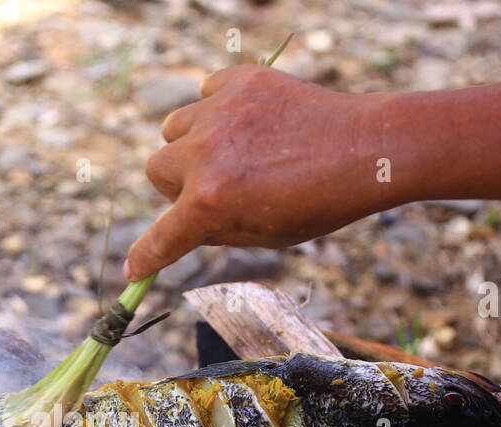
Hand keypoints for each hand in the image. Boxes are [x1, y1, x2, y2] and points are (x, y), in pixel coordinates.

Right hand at [124, 67, 500, 280]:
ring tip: (235, 152)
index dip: (145, 258)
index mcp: (211, 203)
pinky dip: (218, 109)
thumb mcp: (264, 236)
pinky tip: (250, 123)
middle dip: (178, 184)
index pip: (161, 238)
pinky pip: (205, 94)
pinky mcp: (239, 82)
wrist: (367, 149)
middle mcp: (206, 157)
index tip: (133, 271)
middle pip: (157, 171)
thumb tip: (182, 225)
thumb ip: (215, 230)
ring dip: (193, 144)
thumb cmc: (320, 202)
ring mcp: (220, 114)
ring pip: (174, 129)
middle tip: (216, 189)